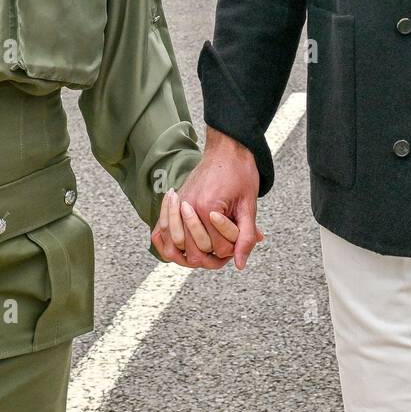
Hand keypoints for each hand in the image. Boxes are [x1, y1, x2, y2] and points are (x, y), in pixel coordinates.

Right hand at [151, 130, 262, 269]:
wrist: (227, 147)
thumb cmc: (240, 173)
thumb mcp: (249, 204)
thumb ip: (245, 235)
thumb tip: (240, 264)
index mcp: (208, 209)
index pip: (218, 249)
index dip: (231, 250)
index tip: (238, 240)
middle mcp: (188, 207)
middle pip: (194, 252)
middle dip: (211, 256)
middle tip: (224, 248)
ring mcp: (178, 204)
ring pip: (174, 245)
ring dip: (188, 252)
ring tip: (203, 251)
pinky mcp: (174, 200)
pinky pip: (161, 228)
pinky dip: (167, 239)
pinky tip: (178, 243)